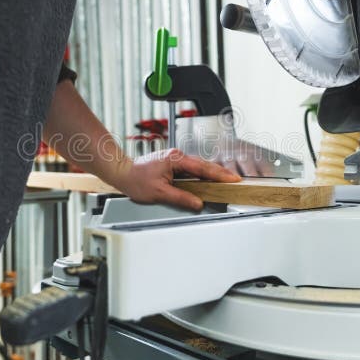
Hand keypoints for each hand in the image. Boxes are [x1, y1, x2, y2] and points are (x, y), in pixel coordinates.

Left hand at [111, 149, 240, 210]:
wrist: (123, 172)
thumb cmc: (137, 180)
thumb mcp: (159, 193)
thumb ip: (181, 198)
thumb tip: (198, 203)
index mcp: (176, 160)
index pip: (203, 168)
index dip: (220, 175)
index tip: (233, 179)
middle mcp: (178, 156)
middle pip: (204, 165)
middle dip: (221, 173)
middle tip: (236, 180)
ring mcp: (176, 159)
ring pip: (199, 166)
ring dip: (212, 173)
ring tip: (226, 181)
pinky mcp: (174, 163)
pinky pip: (192, 169)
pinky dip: (203, 174)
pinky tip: (209, 180)